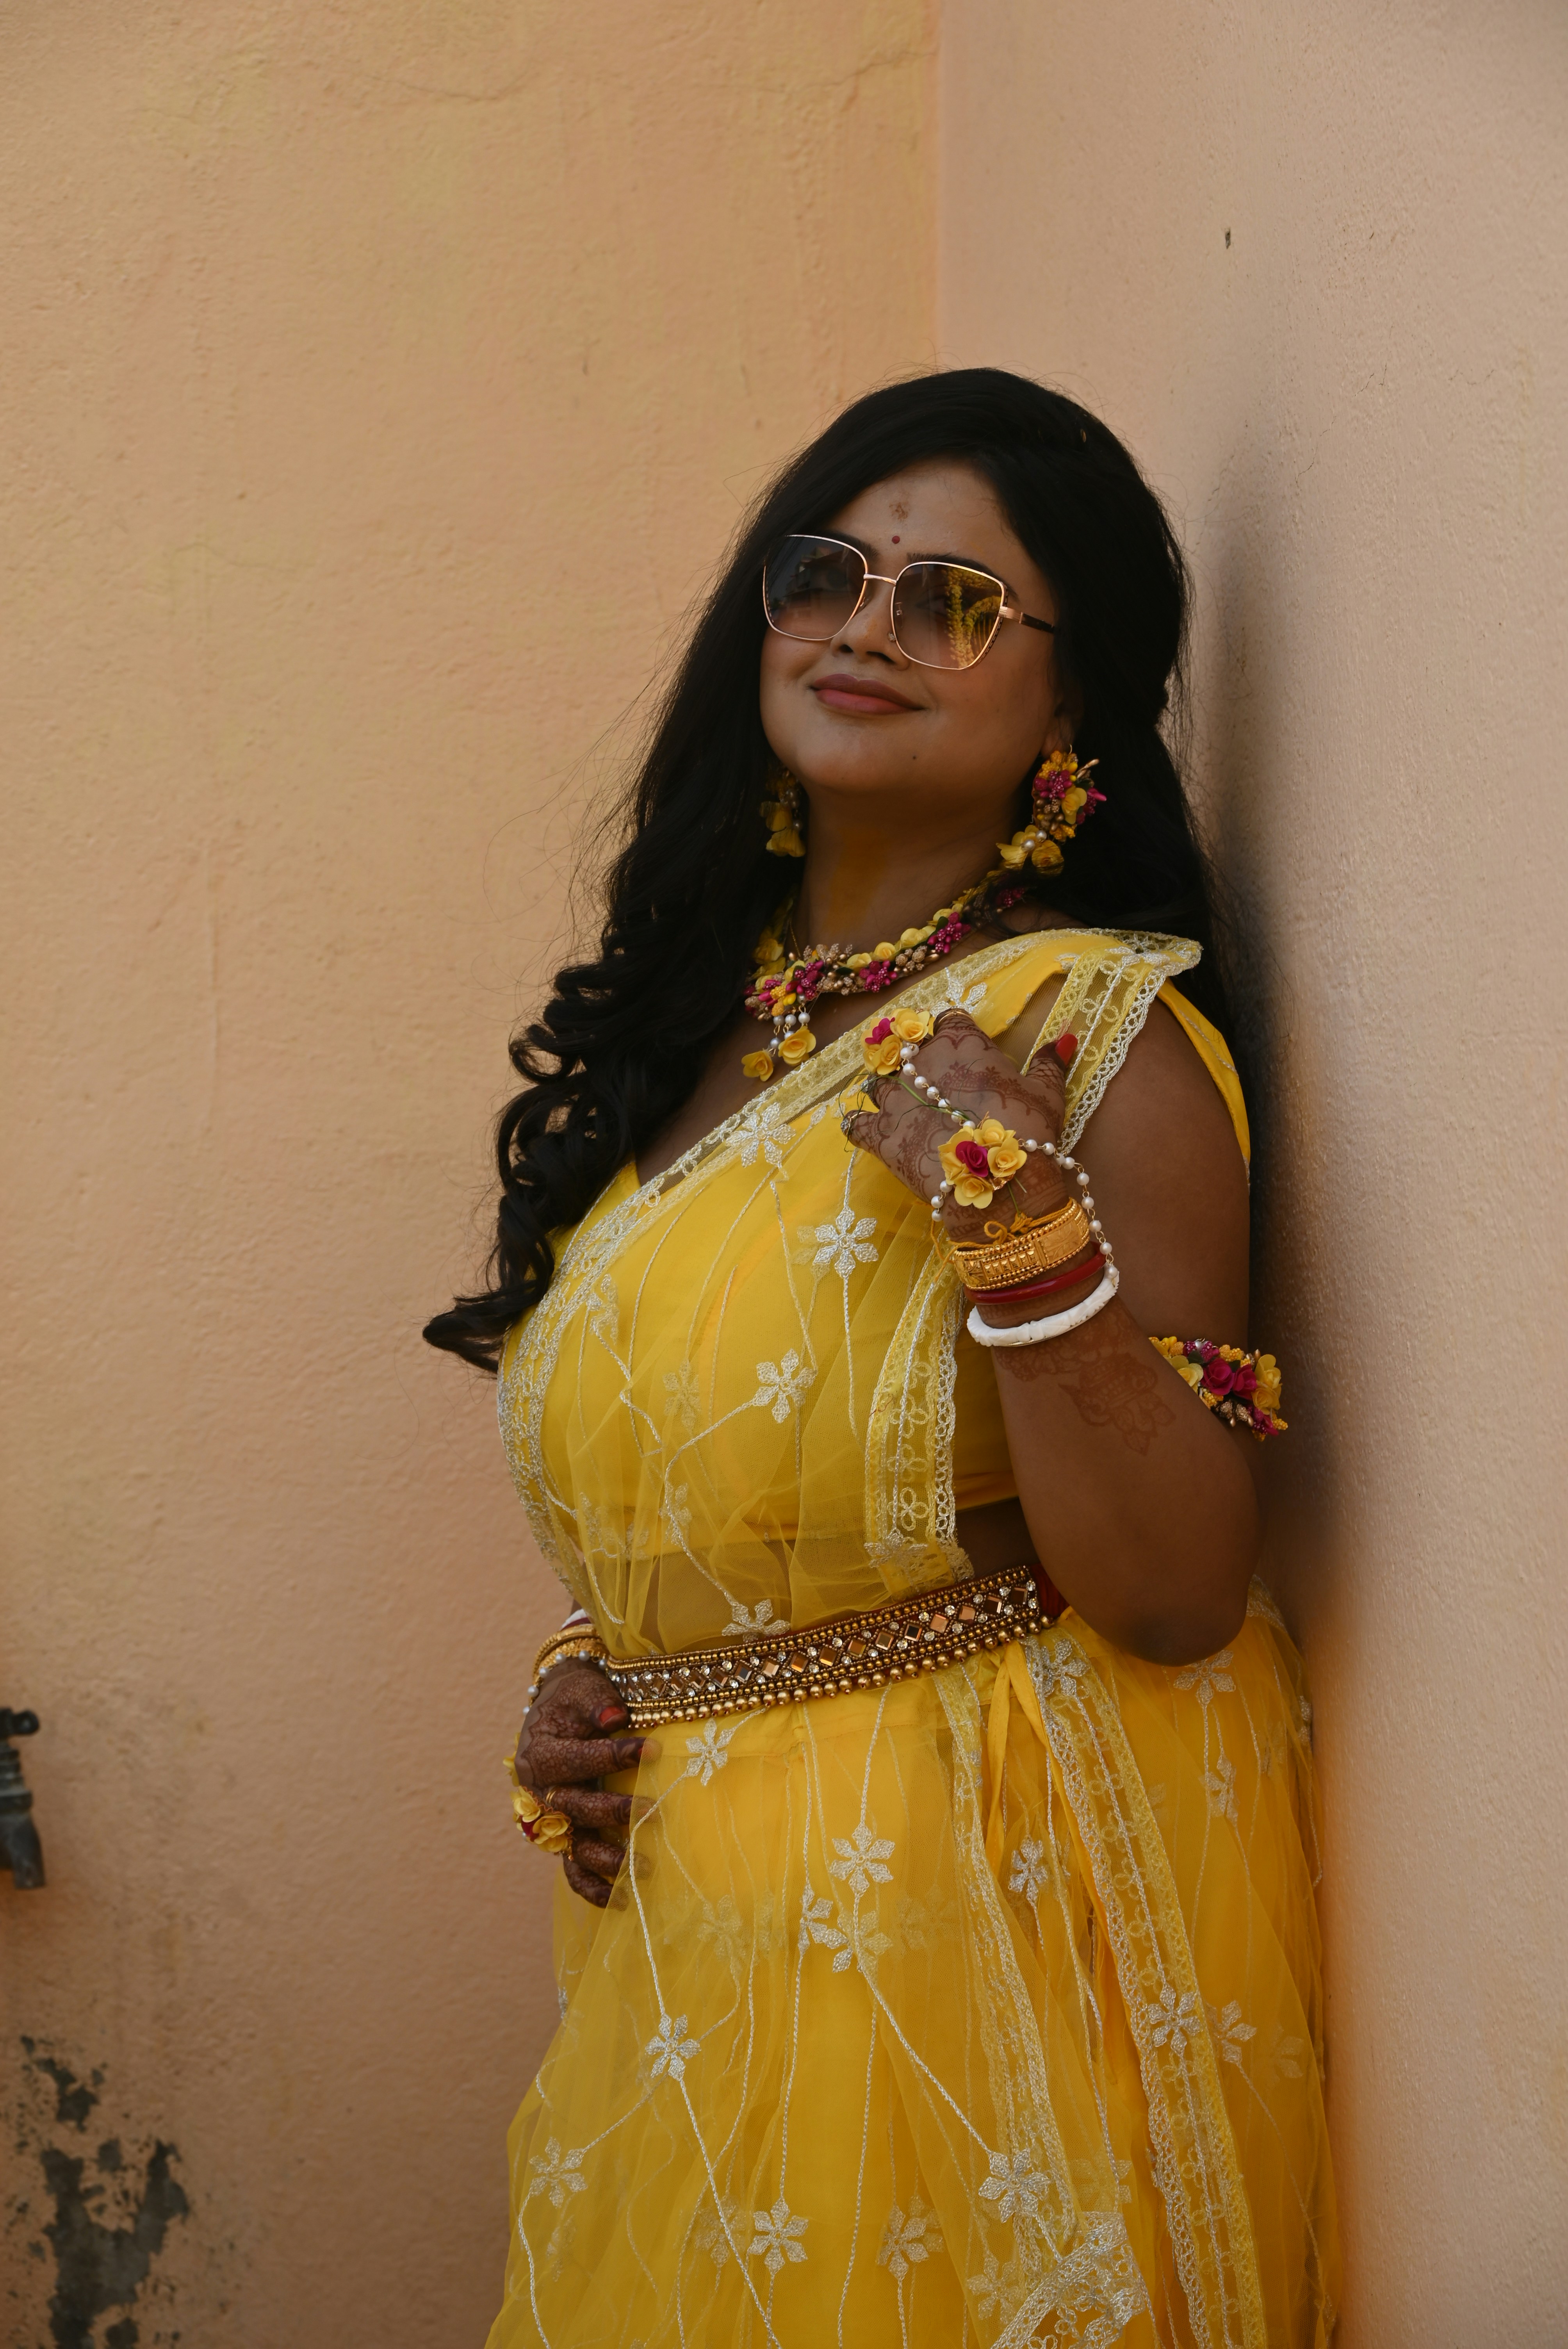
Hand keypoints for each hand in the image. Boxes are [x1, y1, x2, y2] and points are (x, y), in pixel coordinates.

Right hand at [513, 1656, 654, 1909]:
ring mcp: (550, 1821)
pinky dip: (593, 1888)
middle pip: (574, 1808)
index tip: (653, 1749)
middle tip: (654, 1811)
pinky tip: (621, 1899)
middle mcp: (538, 1794)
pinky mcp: (563, 1838)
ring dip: (608, 1859)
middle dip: (613, 1811)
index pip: (576, 1760)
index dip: (612, 1756)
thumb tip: (615, 1717)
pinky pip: (573, 1869)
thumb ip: (596, 1703)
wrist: (558, 1712)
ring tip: (645, 1866)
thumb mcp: (582, 1690)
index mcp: (539, 1755)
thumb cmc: (573, 1700)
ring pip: (573, 1847)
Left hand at [843, 1008, 1071, 1243]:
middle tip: (930, 1087)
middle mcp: (919, 1061)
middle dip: (915, 1064)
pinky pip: (855, 1122)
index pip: (948, 1019)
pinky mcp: (879, 1134)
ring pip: (877, 1083)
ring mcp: (895, 1097)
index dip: (952, 1035)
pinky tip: (869, 1129)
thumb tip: (1064, 1036)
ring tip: (902, 1109)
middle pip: (905, 1049)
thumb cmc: (1027, 1132)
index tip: (960, 1052)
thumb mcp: (1046, 1093)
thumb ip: (1049, 1062)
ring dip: (887, 1092)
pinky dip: (859, 1124)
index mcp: (960, 1041)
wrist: (1001, 1183)